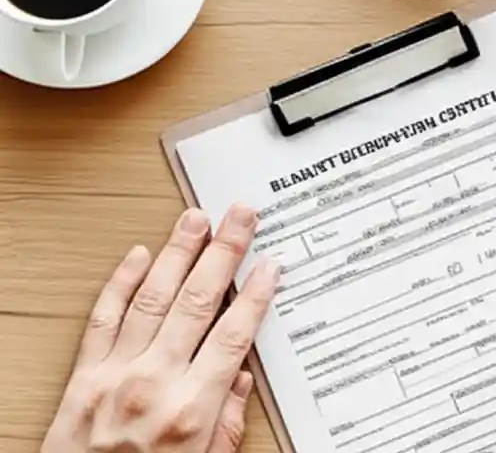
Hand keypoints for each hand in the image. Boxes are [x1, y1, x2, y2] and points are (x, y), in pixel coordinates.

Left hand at [42, 205, 279, 452]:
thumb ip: (227, 420)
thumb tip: (240, 376)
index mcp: (193, 409)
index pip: (234, 334)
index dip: (255, 294)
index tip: (269, 265)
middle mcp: (155, 384)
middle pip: (198, 302)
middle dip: (223, 253)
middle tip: (240, 217)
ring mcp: (115, 376)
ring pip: (153, 299)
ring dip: (177, 253)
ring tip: (195, 221)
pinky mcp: (82, 377)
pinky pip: (104, 319)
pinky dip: (121, 283)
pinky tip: (138, 255)